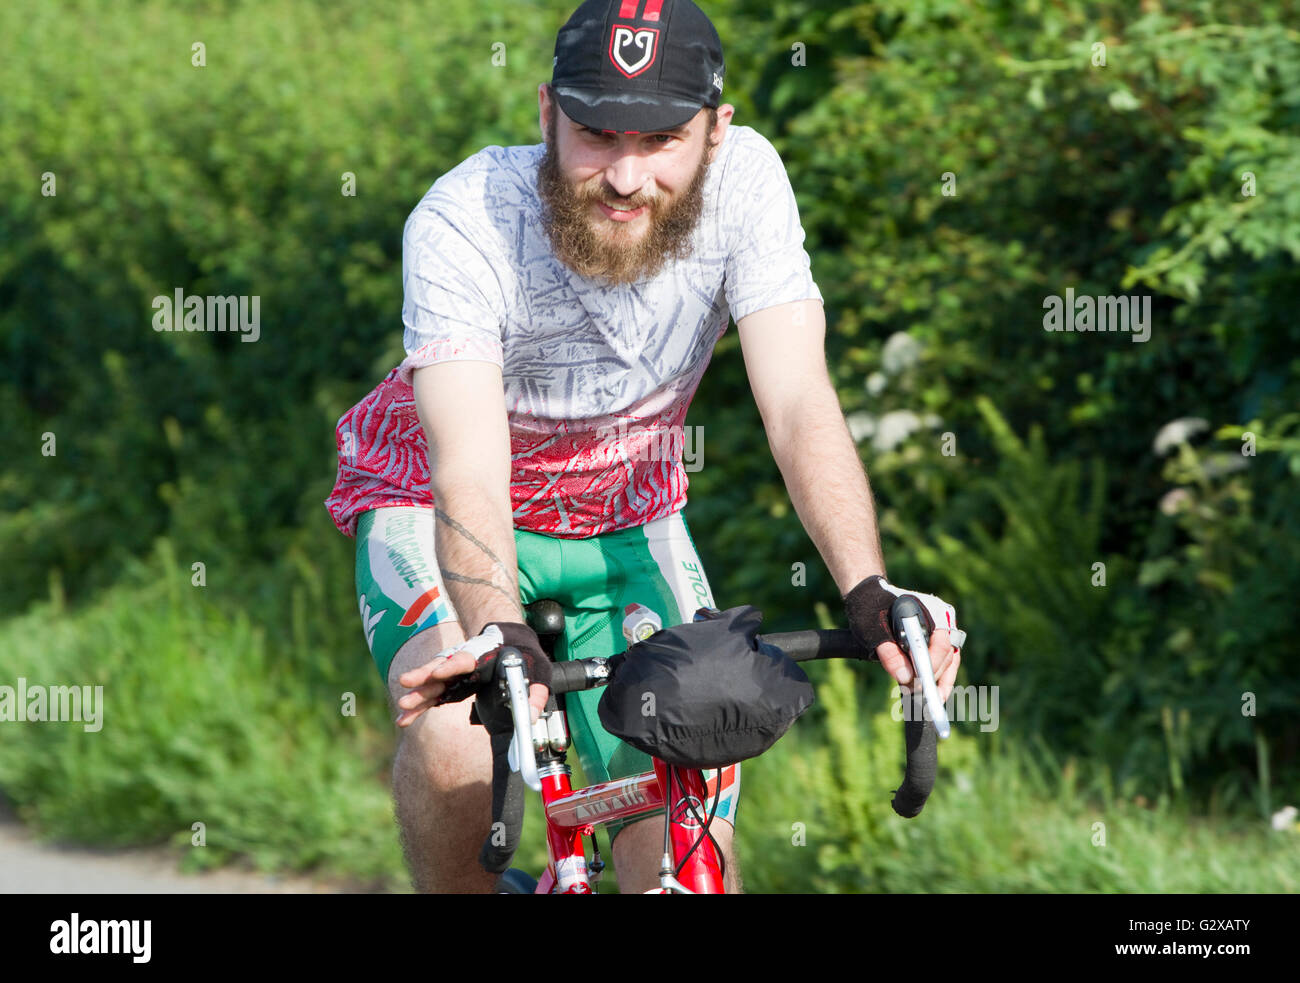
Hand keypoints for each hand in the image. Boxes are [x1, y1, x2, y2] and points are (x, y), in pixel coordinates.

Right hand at [395, 624, 550, 727]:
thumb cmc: (524, 656)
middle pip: (440, 669)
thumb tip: (532, 716)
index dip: (451, 666)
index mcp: (483, 657)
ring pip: (432, 683)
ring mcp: (454, 674)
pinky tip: (404, 720)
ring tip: (402, 705)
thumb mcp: (539, 672)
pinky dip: (419, 708)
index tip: (438, 672)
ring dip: (417, 694)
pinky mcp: (451, 686)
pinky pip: (432, 697)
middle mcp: (464, 663)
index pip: (464, 659)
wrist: (512, 640)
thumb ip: (535, 694)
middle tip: (405, 684)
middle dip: (423, 677)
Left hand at [843, 575, 966, 701]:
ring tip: (932, 702)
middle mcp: (942, 618)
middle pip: (948, 654)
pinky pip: (945, 660)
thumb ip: (889, 654)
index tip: (920, 683)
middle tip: (921, 697)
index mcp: (930, 610)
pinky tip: (933, 693)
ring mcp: (942, 628)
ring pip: (950, 660)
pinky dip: (939, 677)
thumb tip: (906, 679)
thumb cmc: (871, 610)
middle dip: (934, 678)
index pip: (941, 643)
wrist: (870, 599)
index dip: (932, 666)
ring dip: (942, 681)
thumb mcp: (873, 631)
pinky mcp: (937, 639)